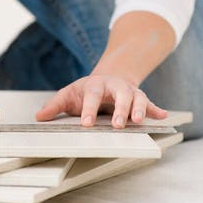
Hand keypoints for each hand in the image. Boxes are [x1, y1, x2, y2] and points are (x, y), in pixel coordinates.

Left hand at [35, 73, 168, 128]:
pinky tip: (163, 116)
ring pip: (137, 98)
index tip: (86, 124)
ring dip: (140, 109)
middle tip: (117, 125)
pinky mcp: (140, 99)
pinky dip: (157, 110)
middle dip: (119, 109)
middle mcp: (115, 86)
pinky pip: (150, 104)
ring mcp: (129, 92)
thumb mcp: (69, 94)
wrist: (107, 77)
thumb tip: (39, 117)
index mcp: (96, 84)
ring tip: (139, 121)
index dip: (89, 109)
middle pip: (120, 94)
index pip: (92, 95)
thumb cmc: (86, 90)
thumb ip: (55, 105)